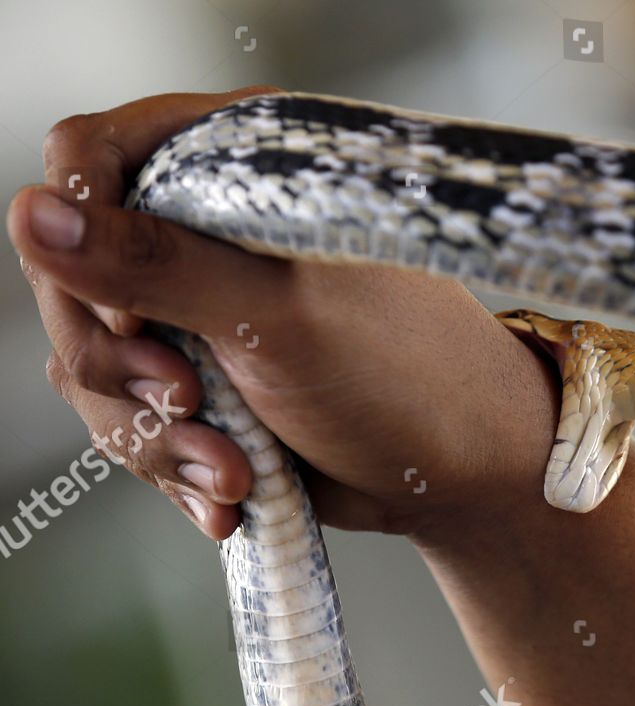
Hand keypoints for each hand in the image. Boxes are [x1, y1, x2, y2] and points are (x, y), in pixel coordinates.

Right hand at [7, 87, 562, 540]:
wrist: (467, 473)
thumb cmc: (407, 376)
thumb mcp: (279, 316)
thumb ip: (157, 262)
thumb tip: (32, 211)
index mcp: (240, 165)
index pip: (94, 156)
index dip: (86, 236)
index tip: (139, 316)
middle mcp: (210, 225)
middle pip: (75, 273)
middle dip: (123, 365)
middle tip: (188, 405)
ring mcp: (202, 304)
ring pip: (96, 361)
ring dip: (156, 434)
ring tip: (236, 473)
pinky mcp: (204, 375)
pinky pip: (131, 416)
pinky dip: (174, 464)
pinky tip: (232, 496)